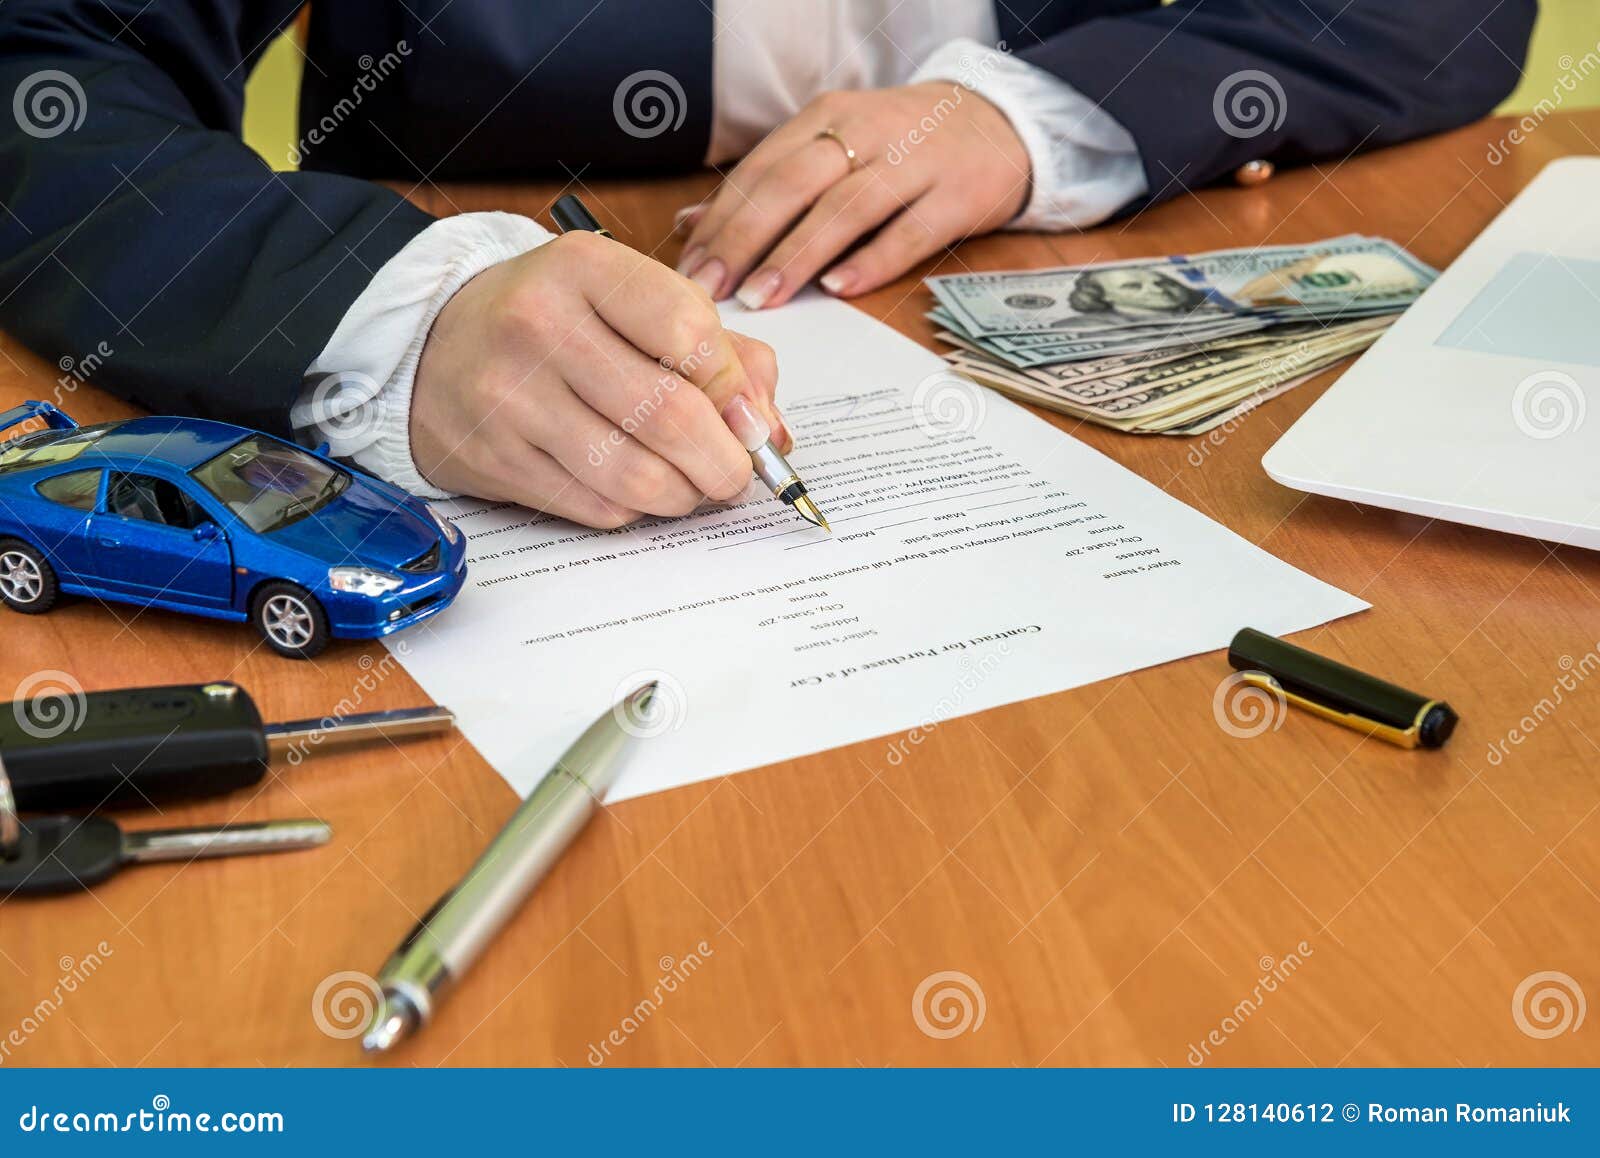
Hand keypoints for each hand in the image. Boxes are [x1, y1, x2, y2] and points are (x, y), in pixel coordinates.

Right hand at [410, 230, 788, 527]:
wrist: (436, 346)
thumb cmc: (557, 322)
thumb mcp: (632, 302)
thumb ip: (721, 352)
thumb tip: (768, 429)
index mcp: (585, 267)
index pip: (690, 332)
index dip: (734, 390)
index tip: (744, 416)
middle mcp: (540, 324)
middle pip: (672, 416)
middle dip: (725, 462)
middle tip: (734, 473)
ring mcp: (511, 396)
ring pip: (637, 476)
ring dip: (683, 496)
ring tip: (690, 486)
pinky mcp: (496, 458)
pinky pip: (596, 506)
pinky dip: (633, 509)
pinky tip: (634, 489)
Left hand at [678, 83, 1030, 308]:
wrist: (997, 123)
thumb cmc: (898, 146)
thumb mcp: (830, 149)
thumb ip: (764, 186)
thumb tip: (688, 224)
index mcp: (826, 119)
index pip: (761, 170)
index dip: (721, 220)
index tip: (689, 269)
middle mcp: (866, 133)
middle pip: (794, 185)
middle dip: (746, 238)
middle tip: (715, 289)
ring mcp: (914, 163)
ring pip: (846, 208)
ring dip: (799, 254)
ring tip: (763, 297)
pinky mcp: (955, 196)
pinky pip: (908, 232)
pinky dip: (872, 261)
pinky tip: (837, 289)